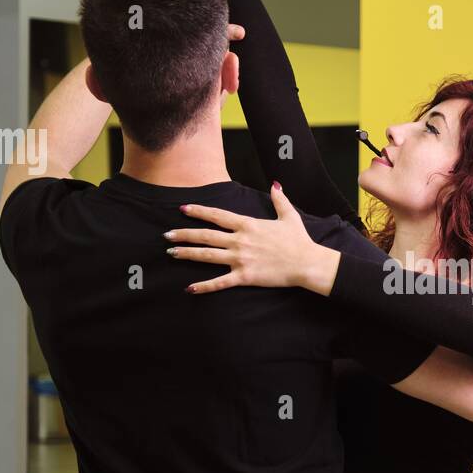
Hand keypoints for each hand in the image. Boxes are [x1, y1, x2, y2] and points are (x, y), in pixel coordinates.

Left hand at [165, 184, 340, 293]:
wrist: (307, 263)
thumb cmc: (299, 240)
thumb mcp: (289, 216)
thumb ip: (279, 199)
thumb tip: (275, 184)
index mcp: (248, 224)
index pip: (217, 215)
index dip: (198, 211)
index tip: (182, 209)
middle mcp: (239, 240)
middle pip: (205, 235)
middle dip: (184, 234)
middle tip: (166, 235)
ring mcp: (240, 259)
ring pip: (207, 255)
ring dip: (187, 254)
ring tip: (171, 253)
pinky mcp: (244, 277)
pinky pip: (220, 282)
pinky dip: (203, 286)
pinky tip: (189, 288)